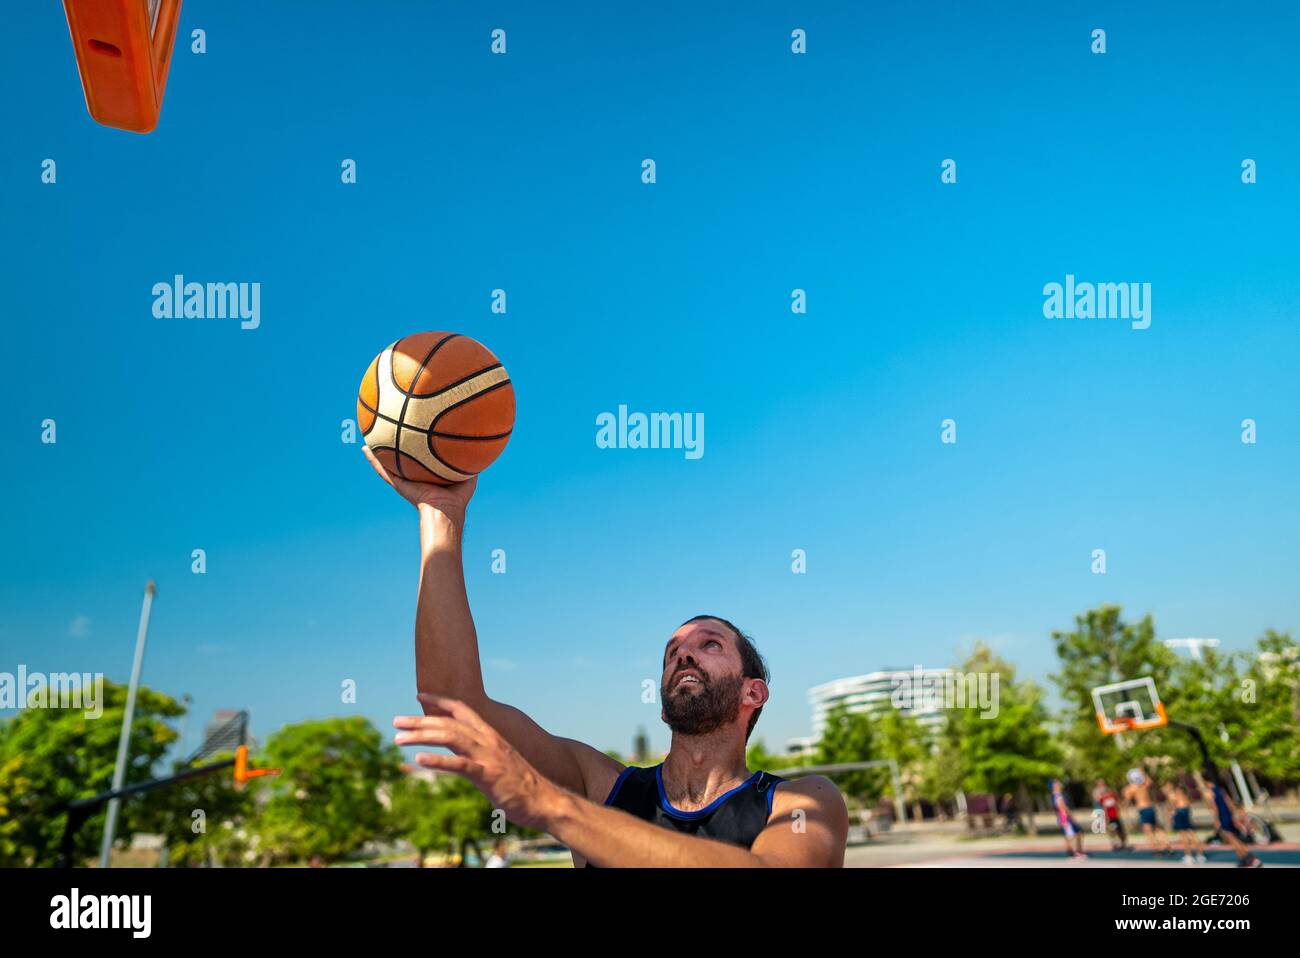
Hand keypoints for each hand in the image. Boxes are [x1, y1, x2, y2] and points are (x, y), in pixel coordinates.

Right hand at [363, 446, 476, 522]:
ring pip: (389, 464)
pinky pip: (384, 470)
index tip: (414, 436)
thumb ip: (472, 461)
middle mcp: (415, 476)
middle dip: (397, 448)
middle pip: (403, 459)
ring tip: (369, 439)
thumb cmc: (458, 498)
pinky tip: (365, 449)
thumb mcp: (468, 475)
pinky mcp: (399, 483)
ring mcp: (405, 480)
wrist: (445, 512)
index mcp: (428, 475)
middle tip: (388, 432)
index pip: (422, 459)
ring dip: (379, 453)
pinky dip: (374, 461)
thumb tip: (480, 445)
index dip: (418, 449)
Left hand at [393, 694, 559, 831]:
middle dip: (420, 721)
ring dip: (422, 736)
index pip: (462, 710)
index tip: (419, 695)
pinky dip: (438, 761)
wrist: (545, 800)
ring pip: (451, 737)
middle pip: (449, 723)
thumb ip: (480, 755)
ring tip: (398, 739)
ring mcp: (488, 757)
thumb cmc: (521, 785)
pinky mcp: (488, 775)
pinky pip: (460, 765)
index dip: (440, 701)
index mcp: (490, 735)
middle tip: (396, 721)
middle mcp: (488, 740)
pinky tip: (419, 760)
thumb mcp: (498, 763)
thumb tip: (464, 755)